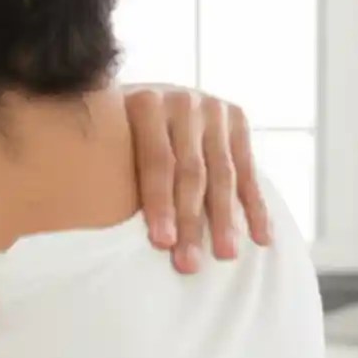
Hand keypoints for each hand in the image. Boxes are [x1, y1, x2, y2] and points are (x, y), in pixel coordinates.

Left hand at [124, 85, 274, 273]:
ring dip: (226, 219)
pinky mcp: (237, 119)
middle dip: (191, 221)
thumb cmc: (112, 128)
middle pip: (191, 173)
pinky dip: (256, 206)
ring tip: (226, 255)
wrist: (144, 93)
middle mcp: (183, 101)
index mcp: (146, 103)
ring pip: (223, 175)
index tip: (162, 243)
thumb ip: (109, 164)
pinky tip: (262, 237)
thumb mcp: (106, 134)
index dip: (160, 204)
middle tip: (190, 264)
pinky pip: (248, 170)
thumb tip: (95, 223)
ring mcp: (213, 109)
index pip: (157, 163)